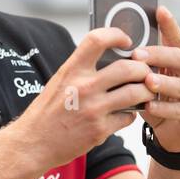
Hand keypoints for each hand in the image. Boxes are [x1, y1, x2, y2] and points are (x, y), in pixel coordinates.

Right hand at [9, 25, 154, 171]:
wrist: (34, 143)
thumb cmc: (46, 112)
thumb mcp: (59, 82)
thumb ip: (81, 69)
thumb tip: (108, 58)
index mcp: (71, 71)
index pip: (97, 40)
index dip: (117, 35)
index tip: (126, 40)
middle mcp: (83, 87)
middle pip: (127, 68)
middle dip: (143, 69)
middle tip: (145, 72)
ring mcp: (93, 109)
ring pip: (135, 93)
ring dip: (145, 91)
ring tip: (144, 91)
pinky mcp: (100, 130)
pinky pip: (128, 117)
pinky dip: (132, 114)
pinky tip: (126, 113)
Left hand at [136, 6, 179, 153]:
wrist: (172, 132)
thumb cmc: (157, 99)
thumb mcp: (150, 78)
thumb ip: (142, 64)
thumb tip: (116, 45)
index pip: (177, 38)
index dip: (170, 24)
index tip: (160, 10)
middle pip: (179, 58)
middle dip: (158, 55)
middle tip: (138, 55)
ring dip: (162, 83)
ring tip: (147, 81)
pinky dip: (164, 107)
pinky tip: (150, 106)